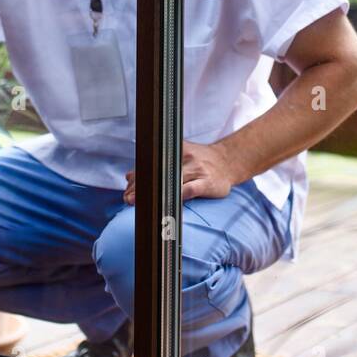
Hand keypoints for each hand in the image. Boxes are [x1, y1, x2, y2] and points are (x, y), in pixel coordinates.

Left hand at [123, 140, 247, 204]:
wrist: (228, 161)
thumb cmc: (200, 162)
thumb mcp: (177, 156)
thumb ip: (153, 166)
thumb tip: (128, 176)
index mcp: (175, 150)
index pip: (151, 164)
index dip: (137, 179)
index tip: (127, 191)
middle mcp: (185, 157)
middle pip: (158, 173)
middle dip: (141, 187)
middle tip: (129, 199)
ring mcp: (197, 169)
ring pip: (171, 182)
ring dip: (155, 195)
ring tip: (142, 205)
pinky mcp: (207, 182)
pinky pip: (190, 190)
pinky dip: (178, 197)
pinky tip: (168, 205)